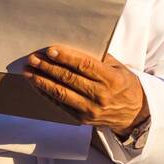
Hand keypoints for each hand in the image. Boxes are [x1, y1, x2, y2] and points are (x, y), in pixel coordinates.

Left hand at [23, 45, 148, 135]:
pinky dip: (47, 94)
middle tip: (34, 58)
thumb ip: (100, 57)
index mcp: (112, 79)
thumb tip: (75, 44)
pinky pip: (61, 105)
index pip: (85, 65)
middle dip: (48, 67)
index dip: (66, 57)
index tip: (50, 50)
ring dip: (42, 81)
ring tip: (29, 72)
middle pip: (69, 79)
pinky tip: (37, 85)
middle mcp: (101, 96)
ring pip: (61, 93)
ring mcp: (91, 110)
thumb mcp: (119, 67)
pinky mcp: (83, 119)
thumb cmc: (125, 85)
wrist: (134, 114)